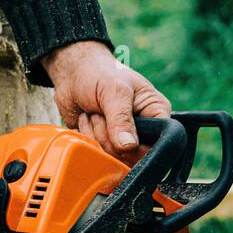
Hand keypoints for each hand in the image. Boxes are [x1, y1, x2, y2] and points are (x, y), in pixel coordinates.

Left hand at [41, 41, 170, 156]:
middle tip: (100, 113)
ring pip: (114, 158)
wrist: (73, 75)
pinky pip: (99, 157)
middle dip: (110, 136)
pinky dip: (88, 140)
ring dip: (96, 135)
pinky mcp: (107, 146)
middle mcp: (144, 130)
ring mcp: (124, 140)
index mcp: (155, 112)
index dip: (138, 144)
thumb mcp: (113, 90)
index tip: (118, 131)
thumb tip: (128, 146)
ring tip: (93, 113)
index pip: (159, 142)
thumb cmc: (98, 74)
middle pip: (134, 156)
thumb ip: (121, 118)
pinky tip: (87, 121)